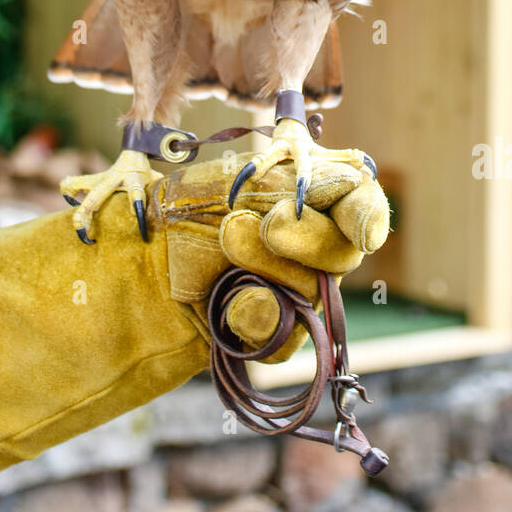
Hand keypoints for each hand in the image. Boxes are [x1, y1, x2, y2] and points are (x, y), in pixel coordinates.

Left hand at [152, 149, 389, 358]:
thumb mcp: (240, 177)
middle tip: (267, 224)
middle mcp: (315, 245)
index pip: (361, 206)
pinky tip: (229, 297)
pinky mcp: (273, 331)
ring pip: (313, 291)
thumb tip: (353, 177)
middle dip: (306, 238)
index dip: (368, 216)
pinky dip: (254, 312)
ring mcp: (297, 291)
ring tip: (226, 242)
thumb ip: (298, 179)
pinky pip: (285, 334)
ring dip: (267, 265)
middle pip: (344, 252)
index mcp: (315, 198)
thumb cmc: (191, 204)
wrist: (143, 254)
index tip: (362, 230)